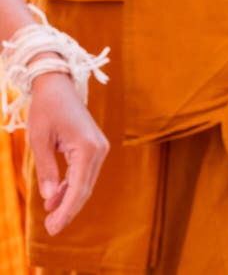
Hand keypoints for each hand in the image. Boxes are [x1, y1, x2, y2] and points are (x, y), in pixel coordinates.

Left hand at [27, 61, 108, 235]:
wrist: (58, 86)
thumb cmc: (46, 109)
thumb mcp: (39, 140)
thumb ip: (46, 169)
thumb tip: (50, 198)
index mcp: (88, 148)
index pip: (78, 188)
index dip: (66, 210)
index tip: (53, 228)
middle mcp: (99, 149)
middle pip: (85, 188)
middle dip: (68, 209)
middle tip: (51, 229)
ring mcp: (100, 148)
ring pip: (86, 182)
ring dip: (69, 199)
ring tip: (51, 217)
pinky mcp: (95, 147)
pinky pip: (85, 173)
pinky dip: (71, 186)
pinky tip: (56, 197)